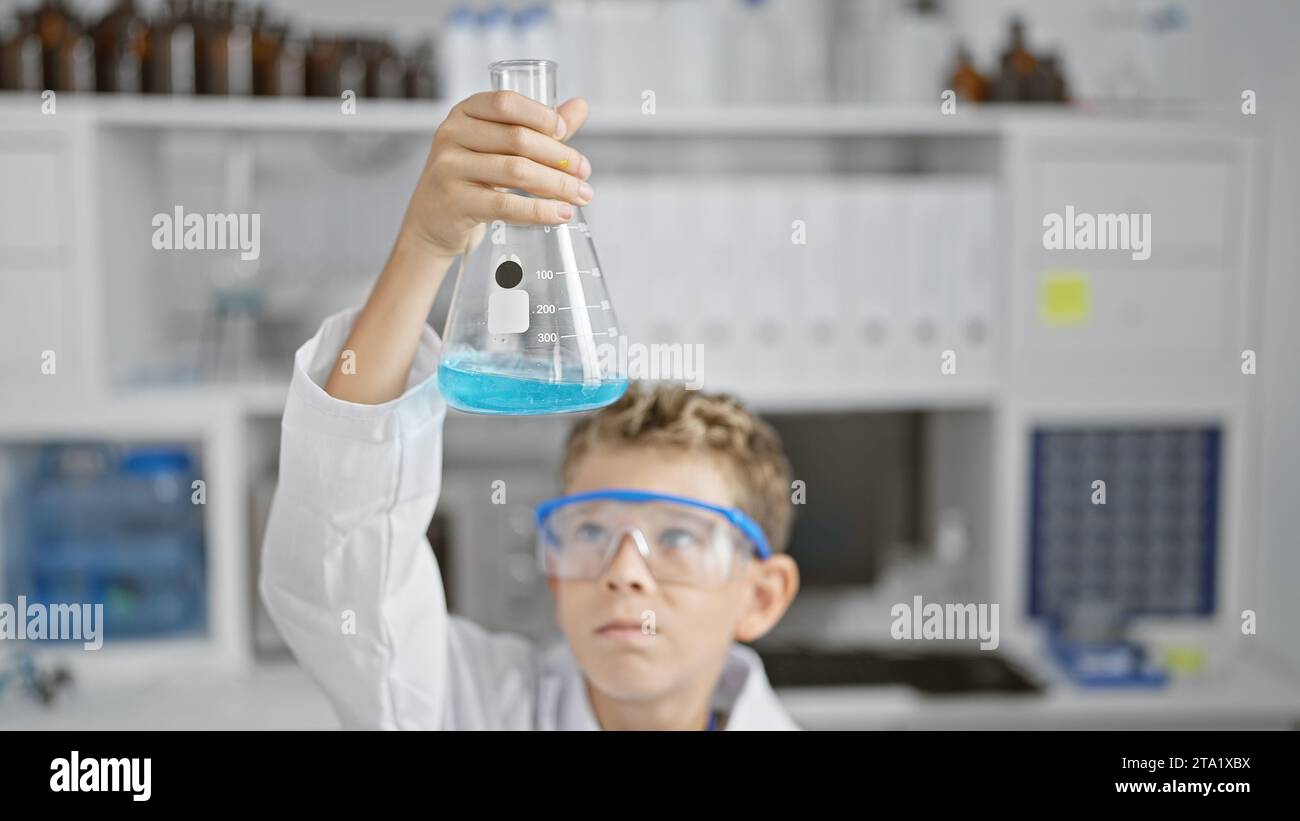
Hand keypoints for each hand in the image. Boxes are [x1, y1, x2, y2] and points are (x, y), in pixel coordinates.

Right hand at [399, 91, 592, 258]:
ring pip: (516, 171)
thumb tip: (580, 107)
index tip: (565, 133)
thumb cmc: (471, 178)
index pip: (507, 104)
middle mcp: (453, 134)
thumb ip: (538, 128)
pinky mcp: (455, 202)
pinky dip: (538, 211)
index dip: (540, 115)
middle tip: (585, 174)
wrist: (432, 220)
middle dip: (560, 157)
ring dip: (557, 185)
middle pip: (518, 139)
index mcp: (465, 112)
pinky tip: (561, 213)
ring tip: (581, 195)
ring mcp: (450, 168)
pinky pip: (505, 206)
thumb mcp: (498, 146)